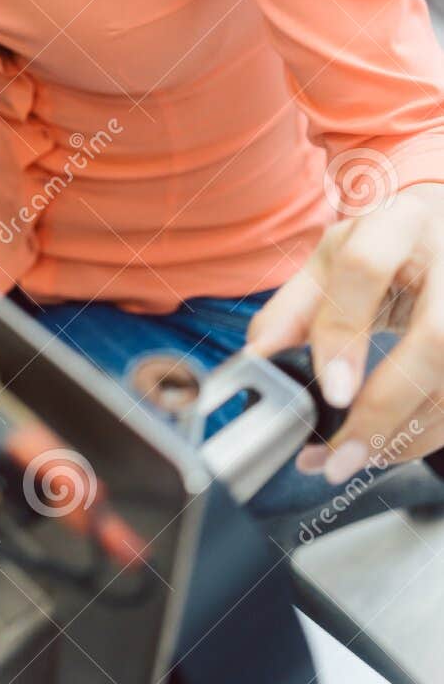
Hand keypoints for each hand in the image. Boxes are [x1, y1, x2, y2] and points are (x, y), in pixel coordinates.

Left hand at [245, 183, 443, 483]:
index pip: (366, 270)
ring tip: (351, 459)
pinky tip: (386, 446)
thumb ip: (294, 307)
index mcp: (398, 224)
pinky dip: (424, 434)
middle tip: (338, 456)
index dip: (345, 334)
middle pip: (435, 340)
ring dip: (404, 435)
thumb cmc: (389, 247)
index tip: (329, 393)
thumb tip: (257, 358)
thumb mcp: (335, 260)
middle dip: (383, 409)